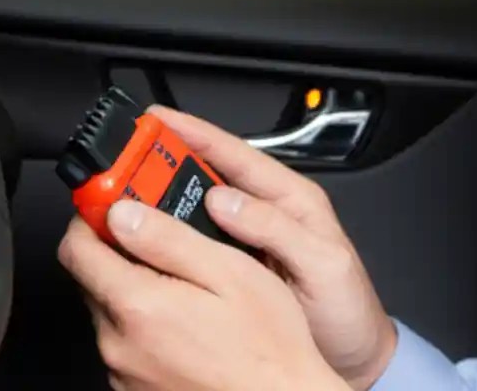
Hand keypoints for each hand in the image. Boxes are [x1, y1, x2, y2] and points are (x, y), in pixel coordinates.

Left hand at [58, 201, 346, 390]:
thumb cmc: (267, 346)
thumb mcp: (228, 272)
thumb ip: (168, 239)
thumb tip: (123, 213)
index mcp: (138, 306)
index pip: (77, 249)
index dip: (92, 218)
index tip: (112, 205)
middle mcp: (120, 343)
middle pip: (92, 279)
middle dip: (119, 253)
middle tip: (163, 240)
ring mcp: (124, 371)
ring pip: (111, 312)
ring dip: (135, 292)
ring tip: (186, 287)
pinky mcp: (134, 388)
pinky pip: (127, 344)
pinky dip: (145, 328)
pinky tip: (186, 324)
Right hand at [146, 105, 398, 389]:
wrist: (354, 357)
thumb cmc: (349, 309)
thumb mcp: (323, 263)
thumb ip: (279, 229)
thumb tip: (225, 200)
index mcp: (292, 200)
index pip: (236, 154)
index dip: (195, 133)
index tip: (158, 120)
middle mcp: (265, 214)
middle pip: (207, 177)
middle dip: (165, 163)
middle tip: (125, 158)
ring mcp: (247, 243)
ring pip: (195, 210)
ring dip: (162, 201)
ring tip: (122, 194)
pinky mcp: (235, 270)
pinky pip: (196, 244)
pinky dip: (170, 238)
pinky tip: (146, 239)